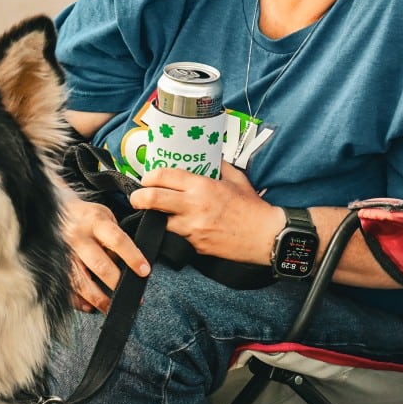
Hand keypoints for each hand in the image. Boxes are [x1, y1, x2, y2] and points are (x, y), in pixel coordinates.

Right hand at [63, 195, 149, 313]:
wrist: (50, 211)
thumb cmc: (85, 217)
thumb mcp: (104, 216)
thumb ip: (115, 236)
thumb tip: (129, 263)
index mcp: (94, 221)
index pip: (117, 240)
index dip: (132, 257)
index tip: (144, 271)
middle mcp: (77, 237)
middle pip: (99, 265)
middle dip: (117, 283)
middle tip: (132, 295)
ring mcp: (63, 253)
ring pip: (82, 282)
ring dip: (99, 298)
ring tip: (112, 307)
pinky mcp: (53, 266)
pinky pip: (66, 287)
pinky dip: (78, 300)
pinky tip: (90, 306)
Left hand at [131, 162, 274, 265]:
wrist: (265, 237)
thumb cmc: (253, 209)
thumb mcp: (237, 180)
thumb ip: (221, 167)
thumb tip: (211, 158)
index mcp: (203, 186)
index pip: (165, 176)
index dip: (149, 176)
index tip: (147, 179)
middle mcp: (194, 206)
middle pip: (152, 199)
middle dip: (138, 198)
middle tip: (136, 198)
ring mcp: (193, 228)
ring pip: (160, 222)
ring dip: (155, 218)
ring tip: (156, 214)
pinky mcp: (196, 245)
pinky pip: (176, 237)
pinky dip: (174, 232)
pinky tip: (178, 228)